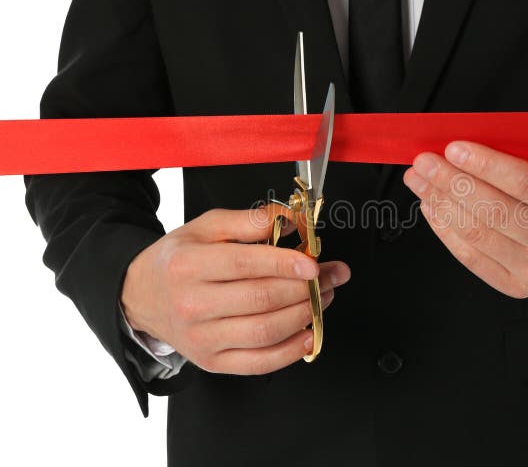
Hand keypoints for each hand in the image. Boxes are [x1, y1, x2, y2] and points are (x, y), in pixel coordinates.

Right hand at [120, 208, 349, 374]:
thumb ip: (249, 220)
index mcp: (188, 265)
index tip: (313, 262)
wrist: (142, 296)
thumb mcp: (206, 227)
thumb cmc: (179, 259)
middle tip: (330, 275)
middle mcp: (192, 304)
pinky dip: (292, 350)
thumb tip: (290, 220)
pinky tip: (310, 332)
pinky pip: (259, 362)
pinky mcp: (212, 362)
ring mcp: (202, 338)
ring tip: (323, 297)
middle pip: (261, 299)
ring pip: (265, 331)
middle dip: (306, 287)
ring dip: (305, 314)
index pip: (244, 264)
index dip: (284, 263)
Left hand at [403, 141, 527, 298]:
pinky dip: (445, 228)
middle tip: (425, 162)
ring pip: (478, 234)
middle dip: (452, 182)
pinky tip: (431, 206)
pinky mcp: (517, 286)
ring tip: (420, 181)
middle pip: (495, 210)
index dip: (485, 165)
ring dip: (441, 203)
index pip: (526, 183)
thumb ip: (520, 154)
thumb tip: (464, 143)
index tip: (453, 148)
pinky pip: (470, 257)